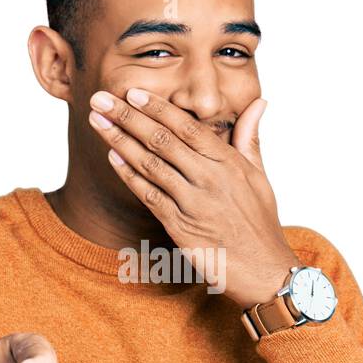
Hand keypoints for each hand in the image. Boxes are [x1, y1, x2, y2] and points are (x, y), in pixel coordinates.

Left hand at [87, 88, 300, 307]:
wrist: (265, 270)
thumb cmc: (260, 222)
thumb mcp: (260, 175)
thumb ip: (250, 137)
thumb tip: (259, 103)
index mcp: (228, 162)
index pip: (186, 127)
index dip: (156, 108)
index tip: (132, 91)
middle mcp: (209, 179)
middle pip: (161, 140)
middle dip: (127, 117)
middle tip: (100, 99)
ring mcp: (193, 204)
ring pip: (150, 165)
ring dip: (119, 141)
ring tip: (97, 122)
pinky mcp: (180, 228)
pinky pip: (149, 196)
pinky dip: (129, 175)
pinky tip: (112, 157)